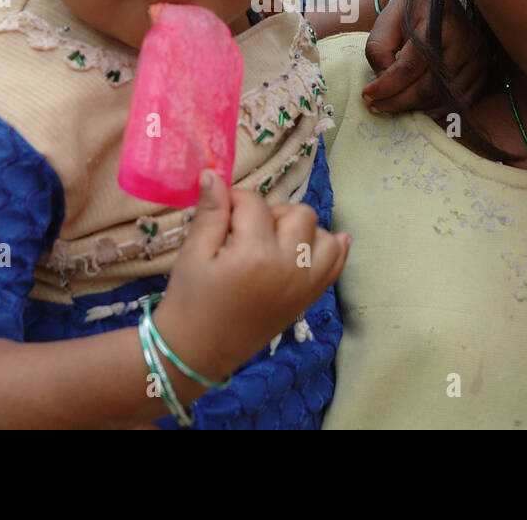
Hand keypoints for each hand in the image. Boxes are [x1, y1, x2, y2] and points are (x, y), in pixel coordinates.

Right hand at [155, 170, 350, 384]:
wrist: (197, 352)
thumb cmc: (190, 300)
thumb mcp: (193, 253)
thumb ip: (210, 212)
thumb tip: (213, 174)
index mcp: (257, 255)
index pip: (254, 203)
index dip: (233, 200)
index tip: (219, 214)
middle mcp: (290, 268)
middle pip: (298, 214)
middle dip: (271, 213)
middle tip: (243, 231)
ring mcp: (305, 285)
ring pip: (324, 235)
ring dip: (302, 230)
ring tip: (272, 242)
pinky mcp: (308, 298)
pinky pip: (336, 265)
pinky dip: (333, 249)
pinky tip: (322, 242)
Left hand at [362, 0, 487, 115]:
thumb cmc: (410, 11)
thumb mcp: (386, 20)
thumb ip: (378, 49)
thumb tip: (383, 82)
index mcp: (436, 22)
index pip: (410, 66)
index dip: (387, 86)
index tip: (367, 95)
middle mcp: (462, 40)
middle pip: (427, 87)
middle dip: (397, 102)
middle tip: (377, 106)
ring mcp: (477, 56)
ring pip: (442, 97)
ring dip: (415, 108)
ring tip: (394, 105)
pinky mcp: (483, 69)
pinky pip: (461, 101)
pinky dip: (439, 110)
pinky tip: (421, 109)